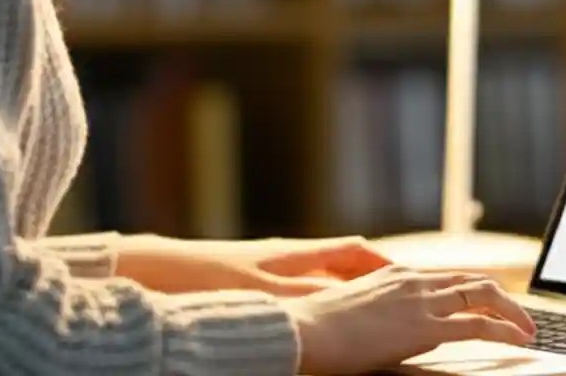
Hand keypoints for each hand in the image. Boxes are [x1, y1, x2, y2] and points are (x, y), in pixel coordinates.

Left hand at [115, 235, 390, 296]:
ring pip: (318, 274)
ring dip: (343, 286)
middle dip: (370, 275)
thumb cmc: (209, 276)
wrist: (156, 267)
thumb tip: (353, 298)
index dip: (385, 263)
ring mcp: (267, 266)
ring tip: (363, 304)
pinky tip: (311, 312)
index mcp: (297, 254)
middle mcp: (287, 256)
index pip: (355, 252)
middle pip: (340, 262)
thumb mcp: (266, 292)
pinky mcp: (248, 278)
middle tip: (397, 290)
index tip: (410, 276)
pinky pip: (297, 283)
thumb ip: (310, 295)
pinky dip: (316, 295)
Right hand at [285, 265, 536, 374]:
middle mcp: (414, 280)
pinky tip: (518, 339)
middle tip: (521, 317)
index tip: (494, 303)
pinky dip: (505, 330)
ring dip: (513, 313)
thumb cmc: (317, 328)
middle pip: (474, 281)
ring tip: (529, 330)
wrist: (303, 331)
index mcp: (398, 275)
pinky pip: (478, 325)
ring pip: (484, 296)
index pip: (451, 278)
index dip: (477, 290)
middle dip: (504, 298)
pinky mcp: (424, 326)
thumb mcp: (356, 310)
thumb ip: (384, 312)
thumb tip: (402, 329)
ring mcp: (421, 301)